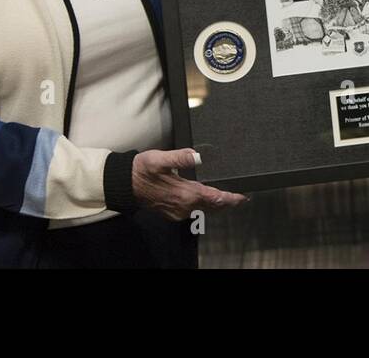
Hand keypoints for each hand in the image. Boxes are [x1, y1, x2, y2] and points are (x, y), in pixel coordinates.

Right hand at [131, 148, 246, 220]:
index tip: (243, 196)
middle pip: (213, 207)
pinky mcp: (173, 212)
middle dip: (228, 202)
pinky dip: (205, 206)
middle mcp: (183, 207)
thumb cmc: (141, 170)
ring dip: (217, 205)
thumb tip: (199, 156)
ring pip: (204, 210)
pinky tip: (207, 199)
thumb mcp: (160, 159)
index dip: (230, 197)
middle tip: (241, 197)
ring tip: (229, 198)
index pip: (214, 198)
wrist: (125, 184)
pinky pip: (194, 211)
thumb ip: (181, 157)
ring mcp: (178, 212)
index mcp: (184, 194)